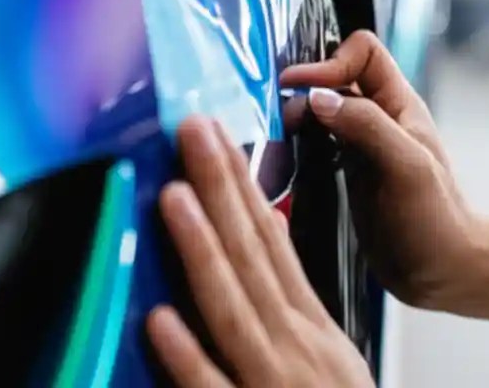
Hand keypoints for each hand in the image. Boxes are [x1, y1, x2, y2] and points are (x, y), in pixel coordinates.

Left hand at [148, 117, 373, 387]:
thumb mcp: (328, 355)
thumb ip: (292, 299)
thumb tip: (264, 232)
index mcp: (312, 329)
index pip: (273, 244)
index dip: (243, 188)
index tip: (219, 138)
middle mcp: (297, 350)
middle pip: (253, 260)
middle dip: (221, 192)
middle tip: (193, 131)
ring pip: (234, 311)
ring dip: (203, 252)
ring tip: (174, 195)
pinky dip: (188, 356)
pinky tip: (160, 319)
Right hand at [280, 31, 488, 311]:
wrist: (441, 271)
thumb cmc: (434, 219)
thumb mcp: (405, 166)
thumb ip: (365, 125)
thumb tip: (317, 97)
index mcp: (398, 104)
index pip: (363, 52)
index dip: (331, 62)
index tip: (300, 89)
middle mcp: (378, 118)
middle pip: (335, 76)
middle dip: (306, 88)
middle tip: (282, 117)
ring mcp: (361, 145)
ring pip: (322, 109)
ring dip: (297, 116)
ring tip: (280, 137)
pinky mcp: (347, 172)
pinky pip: (316, 142)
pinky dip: (298, 143)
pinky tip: (287, 159)